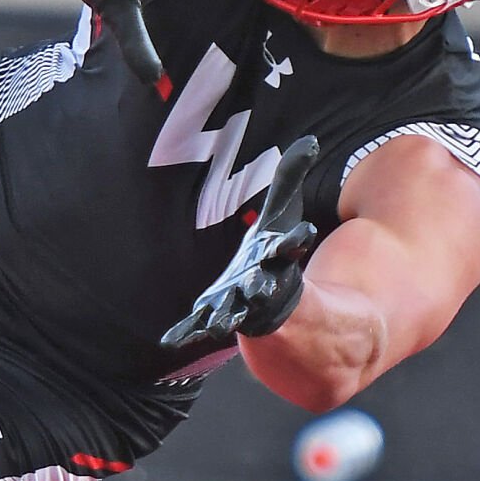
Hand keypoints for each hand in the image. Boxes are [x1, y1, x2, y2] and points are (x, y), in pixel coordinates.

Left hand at [161, 137, 319, 346]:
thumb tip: (310, 140)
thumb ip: (290, 179)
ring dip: (225, 318)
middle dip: (259, 287)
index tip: (302, 235)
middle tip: (258, 287)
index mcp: (276, 259)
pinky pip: (198, 327)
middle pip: (262, 286)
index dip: (294, 241)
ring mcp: (236, 304)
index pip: (289, 247)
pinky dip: (185, 333)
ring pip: (232, 314)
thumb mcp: (280, 212)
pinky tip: (168, 340)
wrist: (267, 296)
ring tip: (219, 325)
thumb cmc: (272, 250)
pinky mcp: (213, 314)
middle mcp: (260, 285)